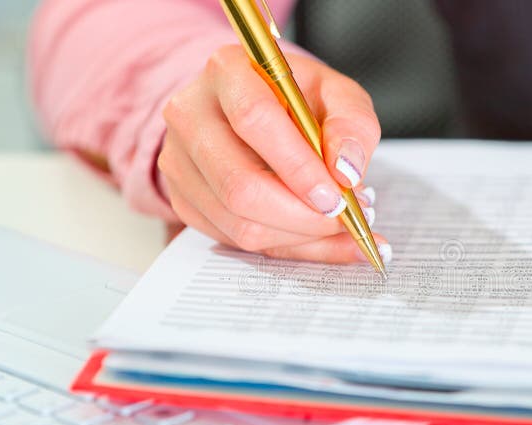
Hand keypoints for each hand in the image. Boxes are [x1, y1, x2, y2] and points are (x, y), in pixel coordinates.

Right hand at [158, 44, 387, 263]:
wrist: (259, 108)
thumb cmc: (298, 100)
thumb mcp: (337, 95)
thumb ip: (352, 125)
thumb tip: (347, 170)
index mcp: (228, 71)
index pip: (254, 120)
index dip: (299, 167)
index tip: (336, 196)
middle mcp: (191, 114)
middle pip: (240, 184)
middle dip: (301, 216)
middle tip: (343, 219)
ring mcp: (179, 161)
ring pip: (237, 221)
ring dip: (297, 236)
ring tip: (335, 224)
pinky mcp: (182, 198)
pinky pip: (234, 239)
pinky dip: (284, 245)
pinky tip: (312, 234)